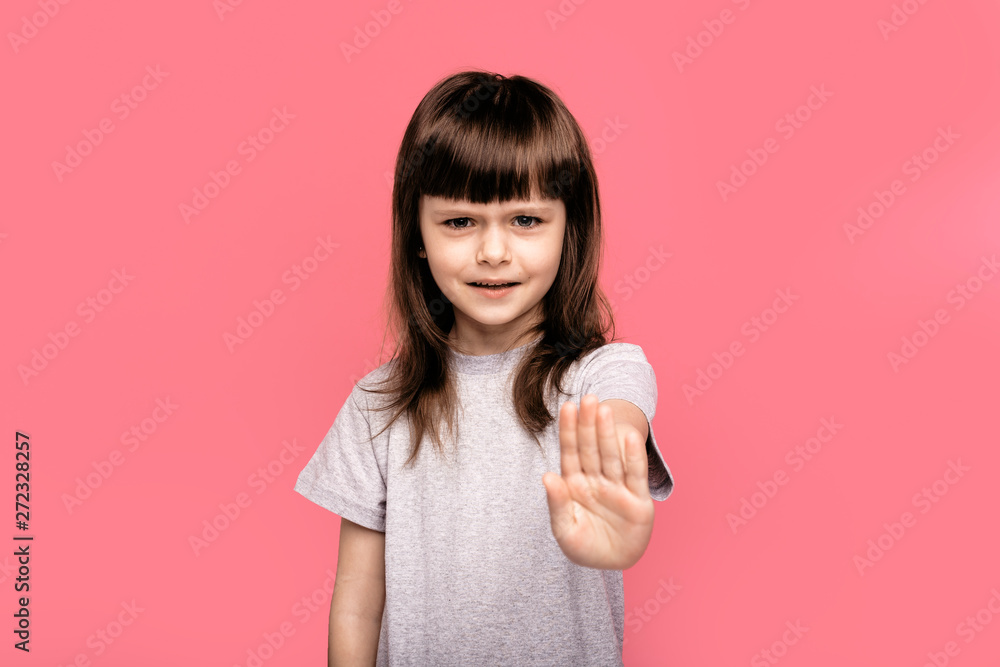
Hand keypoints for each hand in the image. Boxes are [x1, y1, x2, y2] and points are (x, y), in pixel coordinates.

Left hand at [542, 394, 654, 569]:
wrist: (613, 564)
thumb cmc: (585, 545)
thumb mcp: (564, 529)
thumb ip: (556, 503)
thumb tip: (547, 476)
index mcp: (574, 484)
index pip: (570, 452)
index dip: (569, 430)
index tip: (567, 407)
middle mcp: (596, 481)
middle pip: (590, 448)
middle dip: (588, 424)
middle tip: (589, 397)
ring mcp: (617, 488)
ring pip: (611, 456)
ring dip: (607, 434)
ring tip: (604, 410)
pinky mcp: (637, 500)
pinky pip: (634, 475)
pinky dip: (632, 457)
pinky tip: (629, 437)